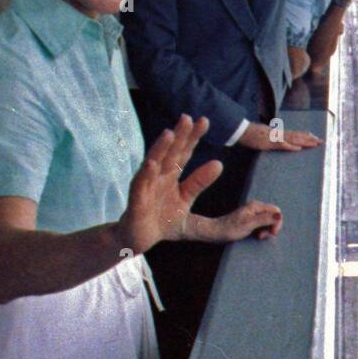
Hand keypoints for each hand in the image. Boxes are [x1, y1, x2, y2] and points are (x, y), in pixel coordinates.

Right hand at [118, 115, 228, 253]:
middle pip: (171, 152)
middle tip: (190, 118)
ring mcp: (146, 187)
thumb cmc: (163, 222)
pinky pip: (140, 186)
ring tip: (169, 133)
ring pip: (154, 163)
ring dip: (160, 148)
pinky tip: (151, 164)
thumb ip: (203, 189)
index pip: (185, 152)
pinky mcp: (136, 202)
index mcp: (172, 176)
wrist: (136, 240)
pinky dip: (145, 174)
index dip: (193, 137)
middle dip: (180, 135)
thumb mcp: (189, 208)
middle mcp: (159, 176)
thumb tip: (221, 167)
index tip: (204, 120)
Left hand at [215, 200, 283, 241]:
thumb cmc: (230, 228)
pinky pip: (262, 225)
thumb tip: (279, 215)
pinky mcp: (250, 221)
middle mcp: (256, 208)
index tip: (271, 233)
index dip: (277, 222)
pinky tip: (256, 236)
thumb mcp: (249, 224)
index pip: (276, 211)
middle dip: (272, 227)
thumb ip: (265, 219)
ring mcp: (253, 214)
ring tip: (258, 236)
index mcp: (256, 206)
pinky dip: (262, 231)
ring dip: (266, 230)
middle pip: (273, 216)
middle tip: (262, 236)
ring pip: (268, 222)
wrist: (216, 232)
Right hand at [238, 122, 322, 151]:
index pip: (295, 134)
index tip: (314, 137)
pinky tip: (298, 148)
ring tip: (315, 144)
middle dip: (310, 139)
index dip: (305, 136)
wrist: (242, 130)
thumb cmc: (252, 134)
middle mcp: (280, 134)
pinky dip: (290, 147)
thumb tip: (278, 140)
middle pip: (298, 136)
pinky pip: (281, 145)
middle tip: (321, 142)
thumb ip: (272, 138)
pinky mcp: (269, 143)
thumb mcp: (264, 136)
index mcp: (279, 133)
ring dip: (305, 142)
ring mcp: (275, 138)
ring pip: (293, 139)